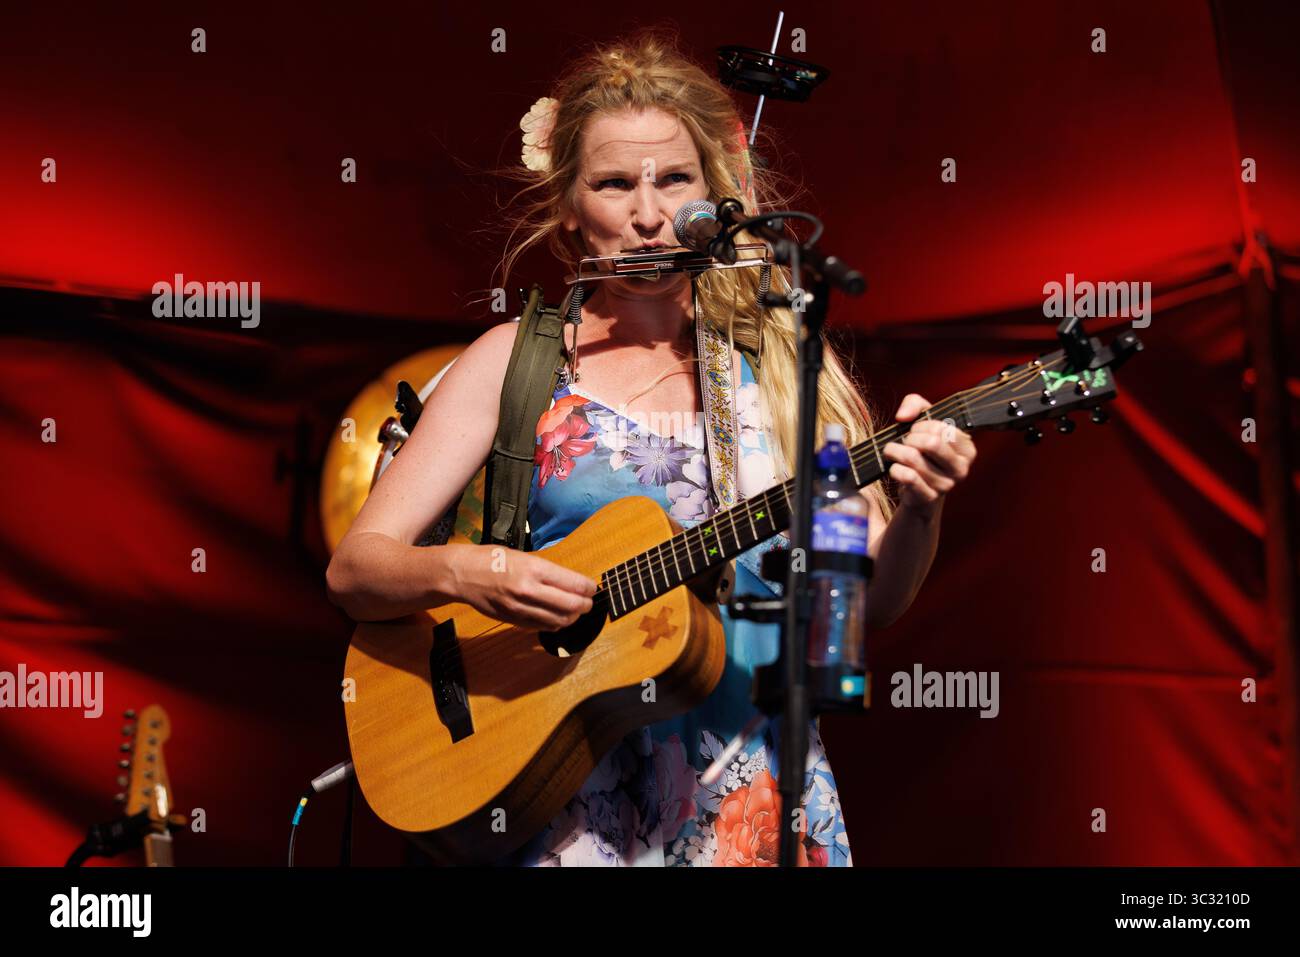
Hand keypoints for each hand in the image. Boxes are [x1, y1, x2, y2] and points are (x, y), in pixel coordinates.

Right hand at [452, 546, 598, 630]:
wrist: (462, 575)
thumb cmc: (492, 560)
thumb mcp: (523, 556)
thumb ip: (546, 571)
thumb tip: (570, 583)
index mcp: (534, 569)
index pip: (573, 583)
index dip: (588, 588)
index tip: (592, 588)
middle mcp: (529, 590)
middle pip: (571, 605)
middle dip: (585, 605)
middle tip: (588, 603)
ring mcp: (520, 608)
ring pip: (558, 620)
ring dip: (572, 617)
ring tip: (575, 612)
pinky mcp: (512, 620)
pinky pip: (541, 627)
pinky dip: (554, 624)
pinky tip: (557, 618)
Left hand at [881, 394, 976, 516]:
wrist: (916, 490)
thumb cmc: (922, 451)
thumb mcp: (923, 421)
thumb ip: (915, 404)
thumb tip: (903, 417)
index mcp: (967, 449)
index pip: (941, 428)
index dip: (921, 426)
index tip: (915, 431)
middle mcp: (962, 468)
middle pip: (930, 443)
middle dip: (909, 438)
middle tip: (904, 442)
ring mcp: (947, 485)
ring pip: (913, 458)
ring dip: (895, 451)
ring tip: (893, 452)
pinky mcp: (929, 497)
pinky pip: (907, 477)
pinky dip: (895, 469)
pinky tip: (895, 468)